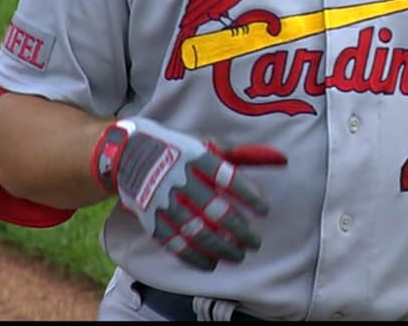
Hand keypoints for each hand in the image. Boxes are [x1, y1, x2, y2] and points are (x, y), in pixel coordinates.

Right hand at [94, 117, 286, 269]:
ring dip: (219, 247)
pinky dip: (192, 255)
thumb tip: (282, 158)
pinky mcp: (150, 216)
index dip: (247, 194)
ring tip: (237, 256)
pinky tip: (209, 263)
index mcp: (195, 155)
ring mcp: (163, 199)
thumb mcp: (206, 143)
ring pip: (194, 229)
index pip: (226, 177)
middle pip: (212, 209)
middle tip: (254, 243)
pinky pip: (172, 241)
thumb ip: (242, 155)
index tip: (264, 210)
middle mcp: (179, 177)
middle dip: (237, 230)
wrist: (126, 152)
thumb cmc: (176, 148)